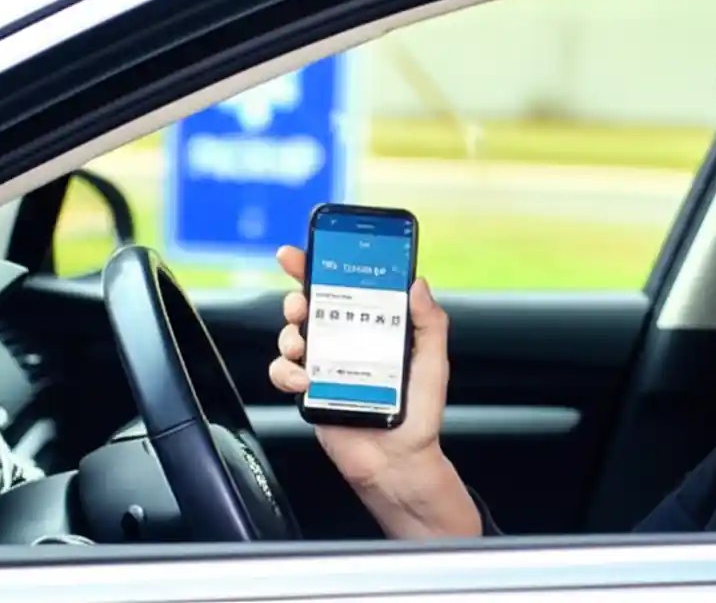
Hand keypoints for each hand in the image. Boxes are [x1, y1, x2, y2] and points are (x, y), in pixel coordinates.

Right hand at [268, 246, 479, 537]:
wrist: (399, 463)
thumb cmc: (420, 415)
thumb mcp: (434, 362)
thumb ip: (430, 322)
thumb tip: (418, 283)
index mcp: (374, 328)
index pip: (346, 288)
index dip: (321, 266)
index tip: (301, 251)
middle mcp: (345, 342)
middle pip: (310, 306)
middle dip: (297, 297)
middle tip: (302, 303)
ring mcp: (324, 366)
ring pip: (290, 335)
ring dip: (289, 334)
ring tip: (304, 346)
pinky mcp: (308, 392)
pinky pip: (282, 372)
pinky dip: (284, 371)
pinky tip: (302, 380)